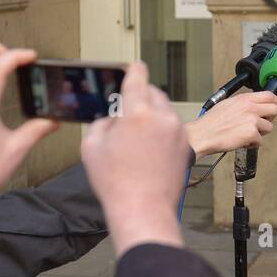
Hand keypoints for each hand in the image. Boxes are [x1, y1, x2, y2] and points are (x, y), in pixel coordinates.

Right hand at [81, 61, 188, 256]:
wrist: (143, 209)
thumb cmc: (117, 183)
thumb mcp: (92, 147)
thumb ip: (101, 122)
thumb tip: (112, 118)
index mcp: (138, 113)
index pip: (138, 78)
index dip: (133, 70)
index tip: (134, 66)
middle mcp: (162, 118)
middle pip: (152, 93)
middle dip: (140, 98)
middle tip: (126, 114)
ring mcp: (177, 131)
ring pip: (164, 110)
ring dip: (151, 115)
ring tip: (136, 138)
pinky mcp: (184, 144)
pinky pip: (171, 127)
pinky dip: (161, 130)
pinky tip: (148, 149)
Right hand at [185, 90, 276, 156]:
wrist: (203, 134)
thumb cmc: (211, 122)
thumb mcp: (227, 103)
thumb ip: (243, 103)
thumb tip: (253, 104)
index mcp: (244, 99)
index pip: (270, 95)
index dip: (273, 103)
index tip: (270, 108)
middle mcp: (250, 107)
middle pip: (275, 109)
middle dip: (269, 118)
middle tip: (260, 123)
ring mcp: (252, 120)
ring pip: (269, 127)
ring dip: (260, 133)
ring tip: (247, 134)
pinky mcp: (251, 133)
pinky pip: (260, 141)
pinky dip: (252, 144)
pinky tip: (242, 141)